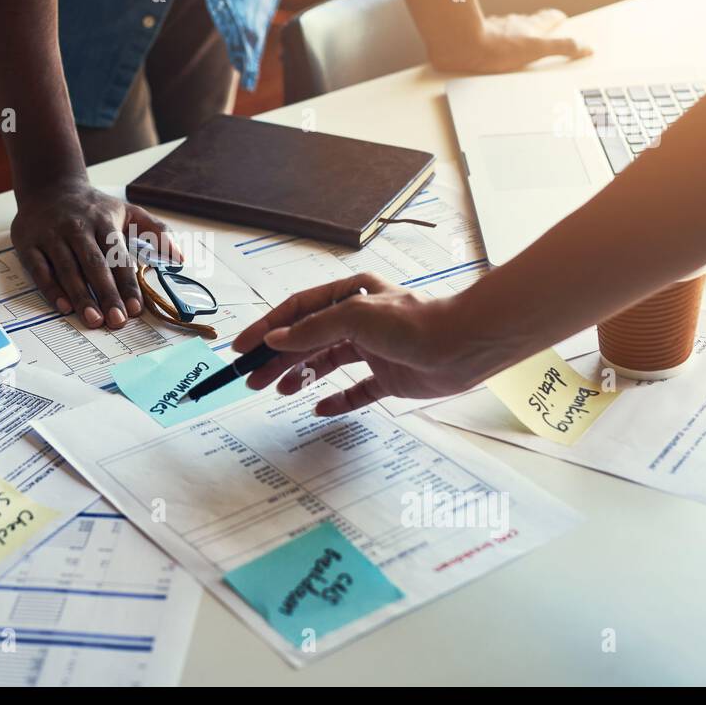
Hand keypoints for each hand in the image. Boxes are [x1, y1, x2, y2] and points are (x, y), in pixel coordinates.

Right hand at [10, 178, 179, 328]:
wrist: (49, 186)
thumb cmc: (93, 207)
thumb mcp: (128, 210)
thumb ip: (156, 231)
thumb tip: (181, 257)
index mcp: (103, 221)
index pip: (118, 257)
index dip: (127, 284)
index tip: (135, 308)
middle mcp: (77, 227)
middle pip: (94, 264)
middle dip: (107, 294)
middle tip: (116, 321)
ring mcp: (51, 234)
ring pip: (67, 269)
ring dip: (81, 296)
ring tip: (94, 320)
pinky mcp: (28, 242)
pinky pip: (40, 269)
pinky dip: (52, 289)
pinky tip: (64, 307)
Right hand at [232, 273, 492, 416]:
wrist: (463, 345)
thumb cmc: (414, 322)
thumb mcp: (355, 316)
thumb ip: (312, 329)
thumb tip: (276, 339)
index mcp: (348, 297)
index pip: (296, 312)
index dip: (266, 329)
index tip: (242, 349)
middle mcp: (358, 321)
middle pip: (306, 340)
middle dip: (277, 358)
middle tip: (252, 378)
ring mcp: (373, 350)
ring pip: (326, 363)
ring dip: (300, 376)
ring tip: (277, 390)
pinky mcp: (389, 377)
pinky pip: (355, 391)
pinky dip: (337, 400)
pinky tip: (319, 408)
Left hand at [429, 9, 592, 73]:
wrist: (462, 46)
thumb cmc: (497, 49)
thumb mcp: (538, 49)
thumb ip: (562, 47)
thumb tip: (586, 48)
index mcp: (529, 27)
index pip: (547, 18)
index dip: (554, 18)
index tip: (560, 17)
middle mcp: (512, 24)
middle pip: (527, 21)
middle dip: (534, 24)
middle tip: (540, 25)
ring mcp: (493, 28)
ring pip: (507, 27)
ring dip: (513, 31)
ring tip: (515, 37)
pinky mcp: (476, 35)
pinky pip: (488, 34)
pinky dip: (492, 38)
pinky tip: (487, 44)